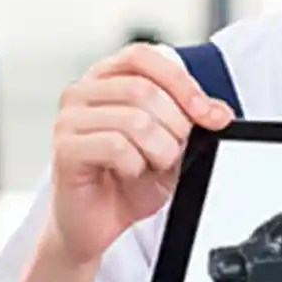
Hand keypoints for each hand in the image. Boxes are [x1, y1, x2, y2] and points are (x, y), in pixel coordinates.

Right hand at [44, 44, 234, 268]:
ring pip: (134, 119)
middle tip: (177, 151)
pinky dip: (135, 165)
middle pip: (143, 89)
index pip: (143, 57)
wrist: (99, 225)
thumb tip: (217, 111)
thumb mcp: (169, 144)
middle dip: (175, 125)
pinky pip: (115, 146)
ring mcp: (68, 119)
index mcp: (106, 79)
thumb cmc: (127, 181)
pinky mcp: (64, 149)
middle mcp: (82, 92)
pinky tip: (129, 174)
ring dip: (158, 150)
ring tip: (152, 166)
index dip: (180, 82)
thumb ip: (189, 121)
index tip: (210, 114)